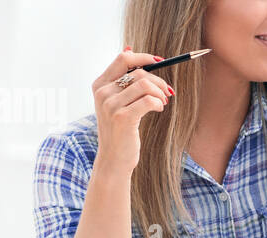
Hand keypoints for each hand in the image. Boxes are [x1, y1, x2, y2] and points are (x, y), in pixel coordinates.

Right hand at [91, 47, 173, 173]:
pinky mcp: (122, 118)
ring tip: (163, 102)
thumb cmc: (120, 129)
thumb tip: (129, 49)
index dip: (144, 57)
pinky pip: (148, 100)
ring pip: (145, 84)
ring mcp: (111, 105)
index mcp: (100, 84)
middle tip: (167, 92)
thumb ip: (122, 80)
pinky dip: (158, 103)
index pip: (123, 58)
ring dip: (160, 92)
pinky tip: (158, 109)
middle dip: (158, 80)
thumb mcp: (116, 102)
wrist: (114, 159)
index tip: (160, 61)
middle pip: (138, 71)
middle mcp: (102, 93)